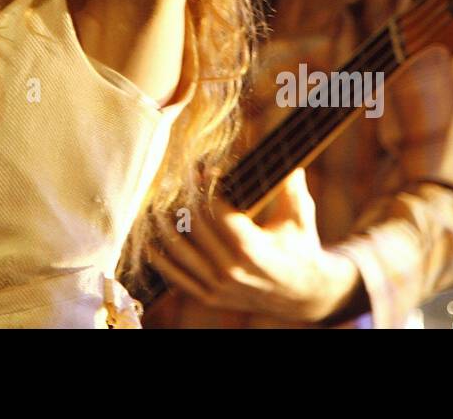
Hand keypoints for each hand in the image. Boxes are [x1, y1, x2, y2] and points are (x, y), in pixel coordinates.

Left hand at [149, 169, 363, 322]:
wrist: (304, 294)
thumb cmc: (301, 246)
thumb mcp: (300, 216)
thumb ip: (290, 186)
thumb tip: (285, 153)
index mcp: (254, 250)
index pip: (219, 213)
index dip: (206, 189)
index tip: (199, 168)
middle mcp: (233, 271)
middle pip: (195, 228)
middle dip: (183, 199)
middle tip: (173, 177)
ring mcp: (219, 287)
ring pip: (179, 252)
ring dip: (163, 225)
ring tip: (154, 201)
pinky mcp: (210, 297)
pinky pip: (176, 277)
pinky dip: (160, 257)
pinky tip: (148, 238)